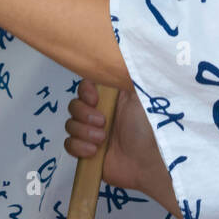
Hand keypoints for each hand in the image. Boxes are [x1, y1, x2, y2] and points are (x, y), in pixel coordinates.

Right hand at [64, 79, 173, 205]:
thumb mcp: (141, 94)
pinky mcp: (87, 151)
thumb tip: (117, 56)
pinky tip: (94, 151)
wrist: (148, 162)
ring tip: (103, 139)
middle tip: (103, 122)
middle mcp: (100, 113)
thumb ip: (126, 75)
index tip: (94, 99)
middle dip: (85, 114)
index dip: (85, 92)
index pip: (86, 87)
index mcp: (112, 98)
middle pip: (74, 105)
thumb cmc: (149, 128)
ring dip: (84, 132)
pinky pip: (69, 144)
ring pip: (70, 125)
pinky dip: (79, 147)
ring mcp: (92, 133)